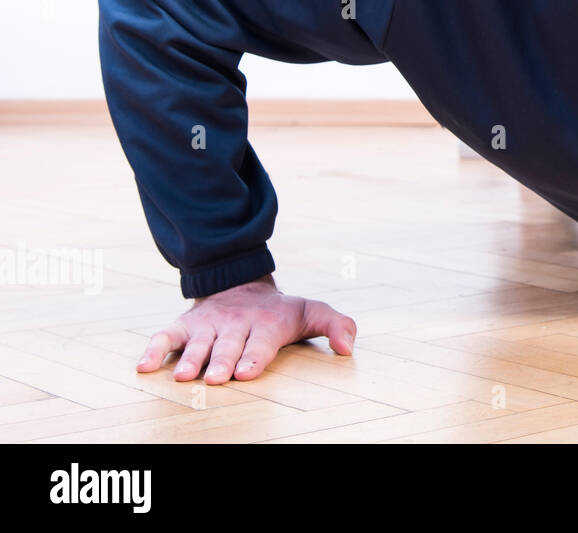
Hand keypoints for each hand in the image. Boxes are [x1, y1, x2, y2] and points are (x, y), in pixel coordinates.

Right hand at [135, 275, 356, 383]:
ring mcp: (208, 325)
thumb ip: (336, 325)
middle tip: (217, 378)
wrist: (241, 285)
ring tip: (182, 376)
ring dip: (190, 358)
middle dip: (222, 361)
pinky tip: (143, 367)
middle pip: (228, 345)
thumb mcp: (312, 312)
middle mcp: (236, 324)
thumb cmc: (279, 312)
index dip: (254, 356)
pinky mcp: (186, 325)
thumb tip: (348, 348)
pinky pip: (166, 336)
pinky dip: (154, 349)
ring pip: (198, 343)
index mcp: (266, 324)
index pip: (261, 342)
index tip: (246, 371)